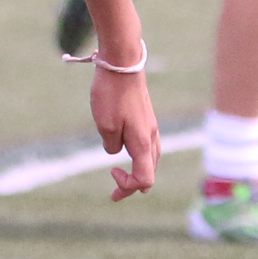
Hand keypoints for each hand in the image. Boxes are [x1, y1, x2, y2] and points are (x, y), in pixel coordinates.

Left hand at [90, 61, 159, 200]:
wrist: (122, 63)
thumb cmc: (112, 94)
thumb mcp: (105, 124)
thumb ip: (111, 145)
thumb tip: (116, 150)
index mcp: (143, 143)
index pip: (145, 179)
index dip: (128, 186)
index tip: (111, 173)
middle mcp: (152, 137)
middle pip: (150, 172)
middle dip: (133, 186)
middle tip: (115, 194)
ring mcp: (151, 126)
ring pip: (152, 158)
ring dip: (139, 171)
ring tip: (127, 179)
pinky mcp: (146, 117)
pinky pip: (148, 145)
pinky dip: (140, 156)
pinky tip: (130, 152)